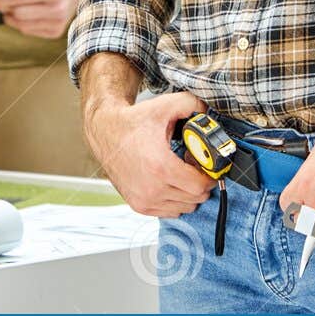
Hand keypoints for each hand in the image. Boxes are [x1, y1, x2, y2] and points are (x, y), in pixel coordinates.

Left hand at [0, 0, 87, 38]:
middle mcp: (57, 9)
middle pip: (18, 14)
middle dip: (4, 9)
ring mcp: (58, 22)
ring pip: (22, 26)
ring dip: (11, 18)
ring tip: (6, 10)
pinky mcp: (57, 32)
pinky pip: (30, 31)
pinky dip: (23, 23)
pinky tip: (23, 15)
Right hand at [84, 91, 214, 216]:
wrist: (105, 132)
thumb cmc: (133, 122)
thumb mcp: (164, 106)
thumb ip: (192, 104)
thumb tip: (207, 110)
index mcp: (161, 167)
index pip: (200, 186)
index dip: (209, 175)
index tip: (207, 166)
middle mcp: (152, 188)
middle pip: (195, 198)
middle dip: (201, 183)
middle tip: (195, 167)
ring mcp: (144, 200)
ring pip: (184, 207)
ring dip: (189, 193)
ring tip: (182, 174)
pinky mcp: (138, 205)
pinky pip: (169, 212)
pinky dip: (175, 200)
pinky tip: (170, 182)